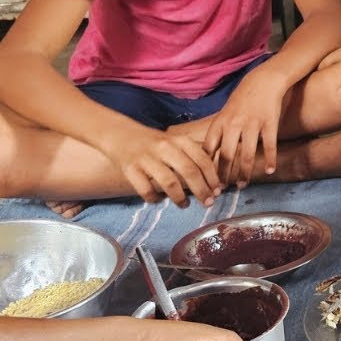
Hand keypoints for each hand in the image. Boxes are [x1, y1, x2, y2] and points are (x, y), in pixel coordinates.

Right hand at [106, 126, 221, 206]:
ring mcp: (146, 158)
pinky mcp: (130, 169)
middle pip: (189, 171)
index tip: (218, 191)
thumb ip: (194, 157)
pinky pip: (145, 189)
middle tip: (208, 203)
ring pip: (169, 182)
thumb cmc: (156, 144)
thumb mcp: (177, 143)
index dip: (212, 177)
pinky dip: (154, 199)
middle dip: (202, 190)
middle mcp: (164, 148)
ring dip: (180, 197)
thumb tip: (215, 182)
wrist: (121, 135)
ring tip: (185, 205)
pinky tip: (159, 201)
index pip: (202, 159)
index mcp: (179, 141)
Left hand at [203, 68, 288, 187]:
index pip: (209, 149)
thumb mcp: (225, 114)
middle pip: (226, 155)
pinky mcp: (270, 123)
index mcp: (220, 122)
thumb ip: (218, 134)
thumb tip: (207, 157)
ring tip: (242, 185)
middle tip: (222, 190)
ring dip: (244, 173)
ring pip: (246, 154)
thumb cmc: (242, 100)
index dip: (206, 167)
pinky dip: (270, 159)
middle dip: (223, 175)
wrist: (263, 81)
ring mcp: (252, 124)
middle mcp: (234, 124)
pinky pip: (269, 145)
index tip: (205, 182)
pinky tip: (269, 171)